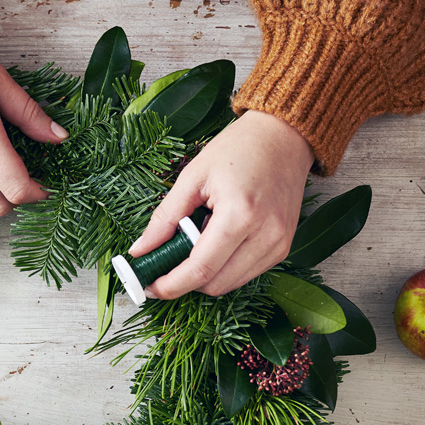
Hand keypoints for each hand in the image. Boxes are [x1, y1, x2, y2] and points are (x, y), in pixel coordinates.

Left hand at [127, 110, 313, 298]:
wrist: (284, 137)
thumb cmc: (239, 149)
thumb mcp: (192, 177)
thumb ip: (164, 217)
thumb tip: (140, 250)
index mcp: (240, 214)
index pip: (200, 269)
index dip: (171, 285)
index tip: (149, 287)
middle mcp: (265, 236)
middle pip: (214, 285)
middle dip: (184, 282)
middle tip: (164, 265)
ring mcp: (278, 245)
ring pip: (229, 285)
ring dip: (204, 276)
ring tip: (194, 244)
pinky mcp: (283, 249)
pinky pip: (244, 274)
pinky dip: (223, 268)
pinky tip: (216, 243)